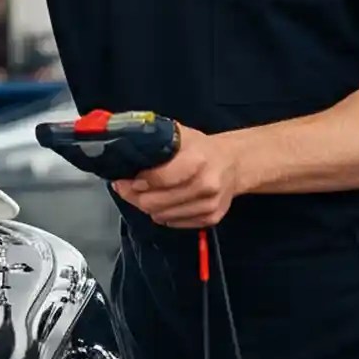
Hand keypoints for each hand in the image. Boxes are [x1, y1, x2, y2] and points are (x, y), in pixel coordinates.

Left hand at [112, 124, 242, 228]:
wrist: (233, 164)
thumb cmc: (200, 148)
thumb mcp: (180, 135)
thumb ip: (154, 142)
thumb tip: (125, 150)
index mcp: (198, 160)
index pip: (160, 179)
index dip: (138, 181)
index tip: (125, 178)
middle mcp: (206, 185)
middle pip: (155, 202)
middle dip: (135, 196)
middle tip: (126, 187)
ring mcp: (209, 205)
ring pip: (161, 216)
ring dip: (148, 206)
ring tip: (145, 193)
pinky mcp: (211, 219)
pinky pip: (174, 223)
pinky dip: (163, 214)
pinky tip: (163, 201)